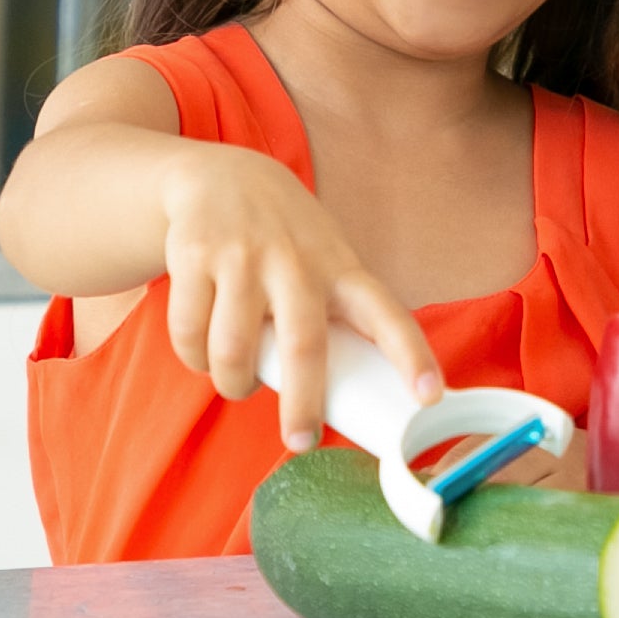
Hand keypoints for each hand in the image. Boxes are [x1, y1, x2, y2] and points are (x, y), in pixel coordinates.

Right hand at [156, 146, 443, 448]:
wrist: (222, 175)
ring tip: (236, 385)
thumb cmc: (287, 241)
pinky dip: (194, 358)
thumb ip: (336, 316)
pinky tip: (202, 353)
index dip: (412, 356)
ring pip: (233, 350)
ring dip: (233, 384)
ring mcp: (243, 256)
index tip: (429, 396)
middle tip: (301, 442)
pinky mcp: (194, 254)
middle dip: (304, 405)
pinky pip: (189, 333)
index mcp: (341, 270)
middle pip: (305, 347)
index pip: (388, 315)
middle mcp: (297, 261)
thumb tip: (346, 400)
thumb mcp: (326, 261)